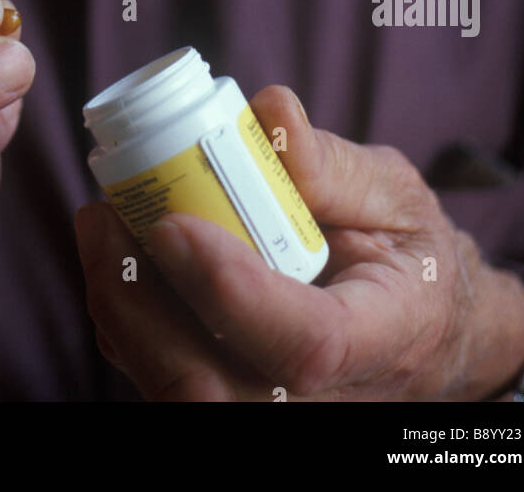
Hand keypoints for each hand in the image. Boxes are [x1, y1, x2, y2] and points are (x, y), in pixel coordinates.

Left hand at [75, 86, 523, 401]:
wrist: (420, 329)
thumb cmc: (407, 255)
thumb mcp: (397, 196)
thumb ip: (335, 163)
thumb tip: (269, 112)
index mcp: (383, 338)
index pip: (305, 344)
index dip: (231, 291)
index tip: (172, 223)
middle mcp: (322, 399)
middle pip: (212, 388)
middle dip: (139, 303)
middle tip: (104, 213)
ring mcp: (270, 411)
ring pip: (175, 392)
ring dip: (120, 307)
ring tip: (102, 223)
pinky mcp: (230, 400)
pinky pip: (162, 379)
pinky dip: (125, 319)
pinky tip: (117, 255)